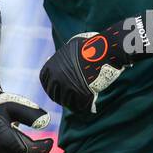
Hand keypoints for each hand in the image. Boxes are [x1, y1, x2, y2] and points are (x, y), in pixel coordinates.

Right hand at [0, 57, 53, 152]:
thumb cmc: (1, 104)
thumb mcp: (17, 105)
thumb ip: (32, 113)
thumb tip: (47, 121)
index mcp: (0, 138)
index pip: (27, 152)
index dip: (42, 148)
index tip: (50, 141)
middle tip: (46, 143)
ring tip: (36, 146)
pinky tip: (27, 151)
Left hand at [38, 8, 152, 113]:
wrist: (107, 49)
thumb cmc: (91, 45)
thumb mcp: (70, 46)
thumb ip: (60, 56)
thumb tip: (49, 59)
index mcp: (51, 66)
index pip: (45, 83)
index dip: (53, 86)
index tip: (63, 87)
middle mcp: (56, 78)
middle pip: (55, 95)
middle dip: (63, 96)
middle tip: (75, 95)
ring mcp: (68, 87)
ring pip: (67, 102)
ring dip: (74, 102)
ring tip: (84, 99)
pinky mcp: (80, 95)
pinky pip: (79, 106)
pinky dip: (84, 107)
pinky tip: (90, 104)